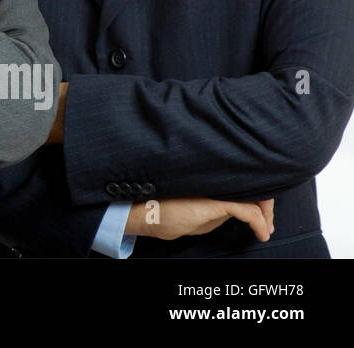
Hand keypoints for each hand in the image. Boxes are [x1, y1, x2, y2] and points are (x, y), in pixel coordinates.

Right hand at [125, 197, 275, 242]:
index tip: (266, 212)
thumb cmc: (164, 209)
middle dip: (265, 207)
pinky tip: (262, 232)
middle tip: (268, 223)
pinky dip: (259, 222)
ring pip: (252, 199)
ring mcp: (217, 192)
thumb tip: (233, 209)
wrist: (147, 212)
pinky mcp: (216, 204)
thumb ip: (214, 205)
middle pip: (251, 189)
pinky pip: (247, 211)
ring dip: (264, 215)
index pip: (244, 185)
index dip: (259, 196)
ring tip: (266, 228)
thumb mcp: (196, 208)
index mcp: (213, 184)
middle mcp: (217, 184)